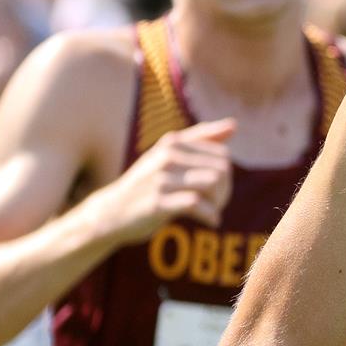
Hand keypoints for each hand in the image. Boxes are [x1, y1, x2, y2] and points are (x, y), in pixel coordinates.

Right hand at [91, 118, 235, 240]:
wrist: (112, 211)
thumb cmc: (147, 182)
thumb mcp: (168, 154)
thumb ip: (200, 138)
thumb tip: (233, 124)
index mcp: (171, 142)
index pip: (222, 153)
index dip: (227, 173)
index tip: (218, 187)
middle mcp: (166, 156)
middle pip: (222, 169)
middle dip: (226, 189)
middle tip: (217, 203)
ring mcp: (161, 179)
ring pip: (212, 184)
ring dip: (219, 202)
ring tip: (213, 211)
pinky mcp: (158, 202)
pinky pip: (197, 204)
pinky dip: (210, 215)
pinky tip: (211, 221)